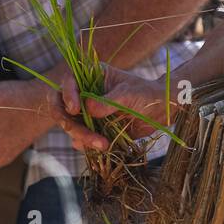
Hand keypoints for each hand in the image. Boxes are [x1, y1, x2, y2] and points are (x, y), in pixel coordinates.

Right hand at [49, 65, 170, 151]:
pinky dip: (87, 145)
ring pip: (71, 126)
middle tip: (83, 135)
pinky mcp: (94, 129)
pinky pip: (81, 140)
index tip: (75, 109)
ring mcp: (88, 113)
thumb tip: (88, 109)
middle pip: (62, 108)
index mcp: (91, 76)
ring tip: (103, 144)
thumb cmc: (147, 93)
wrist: (161, 111)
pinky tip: (101, 147)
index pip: (68, 82)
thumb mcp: (128, 94)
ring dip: (82, 138)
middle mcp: (85, 94)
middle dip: (70, 124)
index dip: (66, 95)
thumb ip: (108, 102)